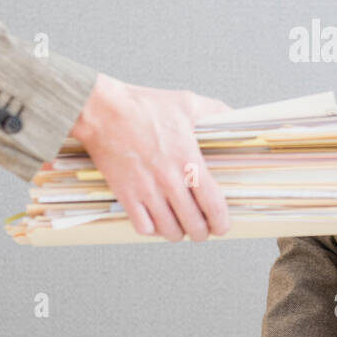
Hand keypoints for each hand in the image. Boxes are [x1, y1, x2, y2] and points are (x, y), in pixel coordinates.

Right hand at [69, 75, 230, 241]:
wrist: (103, 111)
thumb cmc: (143, 106)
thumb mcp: (186, 103)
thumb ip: (214, 111)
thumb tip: (233, 116)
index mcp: (188, 161)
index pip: (213, 205)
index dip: (221, 222)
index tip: (222, 226)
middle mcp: (169, 181)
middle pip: (193, 224)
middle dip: (202, 232)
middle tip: (202, 230)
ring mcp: (146, 190)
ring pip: (169, 230)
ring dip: (177, 233)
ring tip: (180, 228)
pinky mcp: (125, 194)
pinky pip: (143, 227)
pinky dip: (152, 229)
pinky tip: (155, 221)